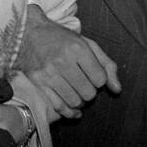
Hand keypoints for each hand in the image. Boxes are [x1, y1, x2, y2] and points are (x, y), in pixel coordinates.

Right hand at [19, 3, 119, 121]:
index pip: (100, 78)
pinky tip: (74, 110)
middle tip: (85, 85)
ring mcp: (49, 74)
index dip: (100, 80)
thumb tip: (117, 89)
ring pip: (75, 101)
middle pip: (89, 92)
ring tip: (78, 93)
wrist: (29, 34)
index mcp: (78, 48)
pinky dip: (69, 112)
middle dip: (91, 92)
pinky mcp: (38, 83)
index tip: (94, 76)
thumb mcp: (88, 44)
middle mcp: (63, 61)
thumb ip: (106, 65)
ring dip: (80, 102)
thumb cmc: (62, 39)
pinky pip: (58, 107)